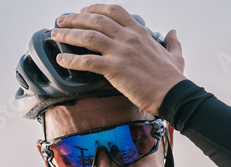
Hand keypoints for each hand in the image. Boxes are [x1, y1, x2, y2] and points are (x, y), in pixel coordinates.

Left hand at [51, 4, 185, 116]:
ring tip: (55, 36)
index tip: (83, 11)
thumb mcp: (175, 55)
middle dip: (74, 18)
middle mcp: (128, 38)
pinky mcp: (115, 69)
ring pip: (88, 37)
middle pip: (96, 20)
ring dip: (68, 34)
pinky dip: (72, 59)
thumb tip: (173, 33)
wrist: (173, 95)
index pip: (114, 11)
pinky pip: (88, 61)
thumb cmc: (173, 79)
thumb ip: (172, 42)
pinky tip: (61, 60)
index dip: (95, 8)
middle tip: (60, 21)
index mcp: (139, 32)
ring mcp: (121, 52)